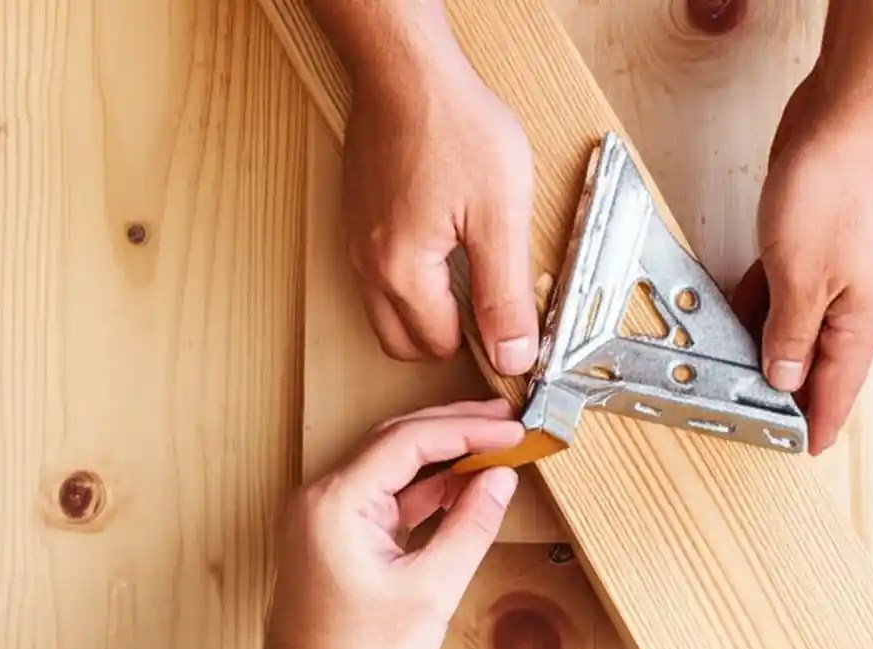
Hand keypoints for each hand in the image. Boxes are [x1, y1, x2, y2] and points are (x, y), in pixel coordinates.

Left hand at [247, 400, 524, 648]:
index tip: (509, 429)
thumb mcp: (429, 593)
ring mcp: (328, 516)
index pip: (408, 440)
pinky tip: (466, 485)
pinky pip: (389, 494)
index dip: (466, 429)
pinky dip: (429, 488)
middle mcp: (323, 500)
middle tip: (507, 422)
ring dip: (446, 455)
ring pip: (394, 464)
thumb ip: (469, 527)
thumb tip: (499, 480)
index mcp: (336, 504)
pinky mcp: (339, 535)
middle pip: (398, 440)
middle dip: (457, 428)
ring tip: (495, 446)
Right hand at [341, 9, 538, 374]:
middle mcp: (368, 263)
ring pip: (389, 309)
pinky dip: (414, 280)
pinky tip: (449, 248)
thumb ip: (505, 293)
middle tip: (493, 311)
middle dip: (450, 338)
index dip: (483, 345)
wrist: (406, 70)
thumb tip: (512, 354)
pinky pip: (381, 274)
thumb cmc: (451, 125)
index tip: (514, 327)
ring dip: (430, 310)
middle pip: (405, 340)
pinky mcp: (359, 218)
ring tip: (475, 277)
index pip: (439, 347)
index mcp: (401, 270)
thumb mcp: (499, 215)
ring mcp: (358, 240)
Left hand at [733, 72, 872, 455]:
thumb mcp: (802, 276)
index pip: (837, 392)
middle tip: (752, 418)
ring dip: (766, 350)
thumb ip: (791, 333)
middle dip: (786, 393)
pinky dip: (759, 309)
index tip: (796, 452)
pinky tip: (735, 320)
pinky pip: (782, 293)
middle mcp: (850, 304)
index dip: (815, 425)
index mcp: (859, 321)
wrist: (844, 119)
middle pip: (816, 364)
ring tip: (734, 376)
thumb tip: (783, 377)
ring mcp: (830, 274)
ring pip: (795, 328)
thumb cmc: (837, 187)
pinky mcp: (809, 246)